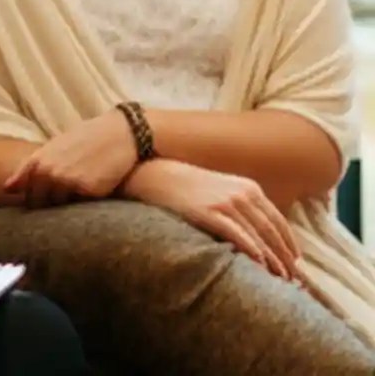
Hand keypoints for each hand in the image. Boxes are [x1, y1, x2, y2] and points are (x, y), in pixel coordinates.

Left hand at [4, 109, 137, 207]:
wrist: (121, 134)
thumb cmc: (85, 140)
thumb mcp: (52, 148)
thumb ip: (29, 169)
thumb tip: (6, 190)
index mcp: (38, 162)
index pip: (26, 194)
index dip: (32, 202)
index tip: (39, 205)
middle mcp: (49, 173)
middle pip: (41, 204)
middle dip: (49, 206)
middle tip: (63, 199)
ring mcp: (68, 183)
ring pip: (60, 208)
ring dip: (66, 206)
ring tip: (80, 192)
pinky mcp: (88, 191)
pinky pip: (80, 207)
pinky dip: (84, 203)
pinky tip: (94, 189)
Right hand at [122, 159, 301, 280]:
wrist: (158, 176)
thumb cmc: (188, 187)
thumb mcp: (222, 190)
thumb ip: (241, 205)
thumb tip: (256, 232)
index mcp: (250, 188)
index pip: (278, 220)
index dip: (289, 243)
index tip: (296, 262)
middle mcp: (243, 194)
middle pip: (272, 230)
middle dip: (285, 256)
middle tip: (294, 277)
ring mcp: (227, 202)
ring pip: (258, 234)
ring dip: (272, 258)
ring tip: (280, 277)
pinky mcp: (210, 212)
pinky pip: (237, 233)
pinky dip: (251, 248)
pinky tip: (259, 263)